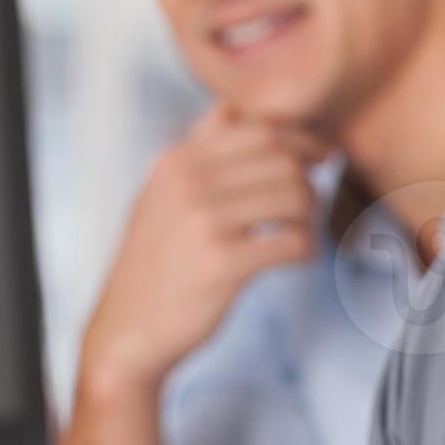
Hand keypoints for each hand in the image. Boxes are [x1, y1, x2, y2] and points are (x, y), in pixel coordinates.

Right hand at [82, 105, 327, 391]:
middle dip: (309, 176)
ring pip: (294, 194)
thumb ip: (196, 156)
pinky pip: (293, 241)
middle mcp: (188, 182)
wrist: (128, 333)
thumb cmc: (154, 267)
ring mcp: (204, 221)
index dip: (299, 138)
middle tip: (314, 200)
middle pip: (281, 156)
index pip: (256, 126)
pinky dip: (308, 249)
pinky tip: (300, 258)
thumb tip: (237, 111)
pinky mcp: (223, 263)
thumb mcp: (160, 198)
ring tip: (302, 231)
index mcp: (176, 161)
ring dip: (311, 214)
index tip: (317, 156)